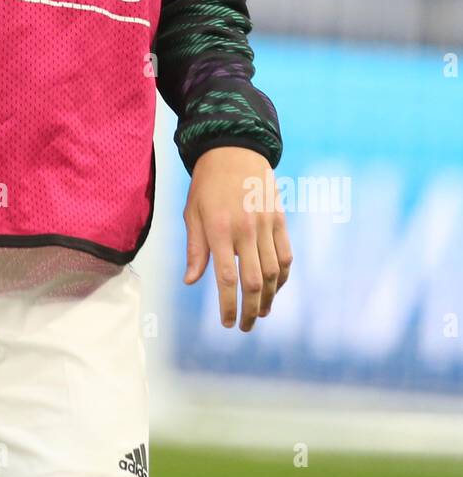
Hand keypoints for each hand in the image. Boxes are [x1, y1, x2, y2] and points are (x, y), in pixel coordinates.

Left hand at [182, 146, 292, 330]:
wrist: (234, 150)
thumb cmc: (207, 184)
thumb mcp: (192, 214)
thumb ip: (195, 250)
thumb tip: (191, 281)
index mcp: (219, 229)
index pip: (227, 279)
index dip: (228, 306)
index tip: (226, 323)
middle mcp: (245, 229)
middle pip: (253, 282)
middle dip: (250, 310)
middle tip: (244, 326)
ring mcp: (266, 225)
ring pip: (273, 272)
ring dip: (268, 298)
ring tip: (260, 312)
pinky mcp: (279, 220)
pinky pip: (286, 255)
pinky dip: (283, 277)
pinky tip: (274, 289)